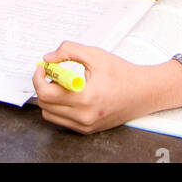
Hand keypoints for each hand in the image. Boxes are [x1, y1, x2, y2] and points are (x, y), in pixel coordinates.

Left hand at [33, 42, 179, 133]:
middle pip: (45, 105)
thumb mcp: (95, 54)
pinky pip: (62, 121)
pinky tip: (70, 94)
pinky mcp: (87, 130)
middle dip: (44, 85)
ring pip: (50, 115)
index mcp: (85, 98)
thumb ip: (68, 51)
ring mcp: (85, 126)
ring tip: (63, 84)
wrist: (143, 92)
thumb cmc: (122, 74)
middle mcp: (84, 116)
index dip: (38, 77)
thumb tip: (49, 58)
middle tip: (53, 72)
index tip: (43, 67)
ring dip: (50, 98)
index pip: (46, 93)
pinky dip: (59, 107)